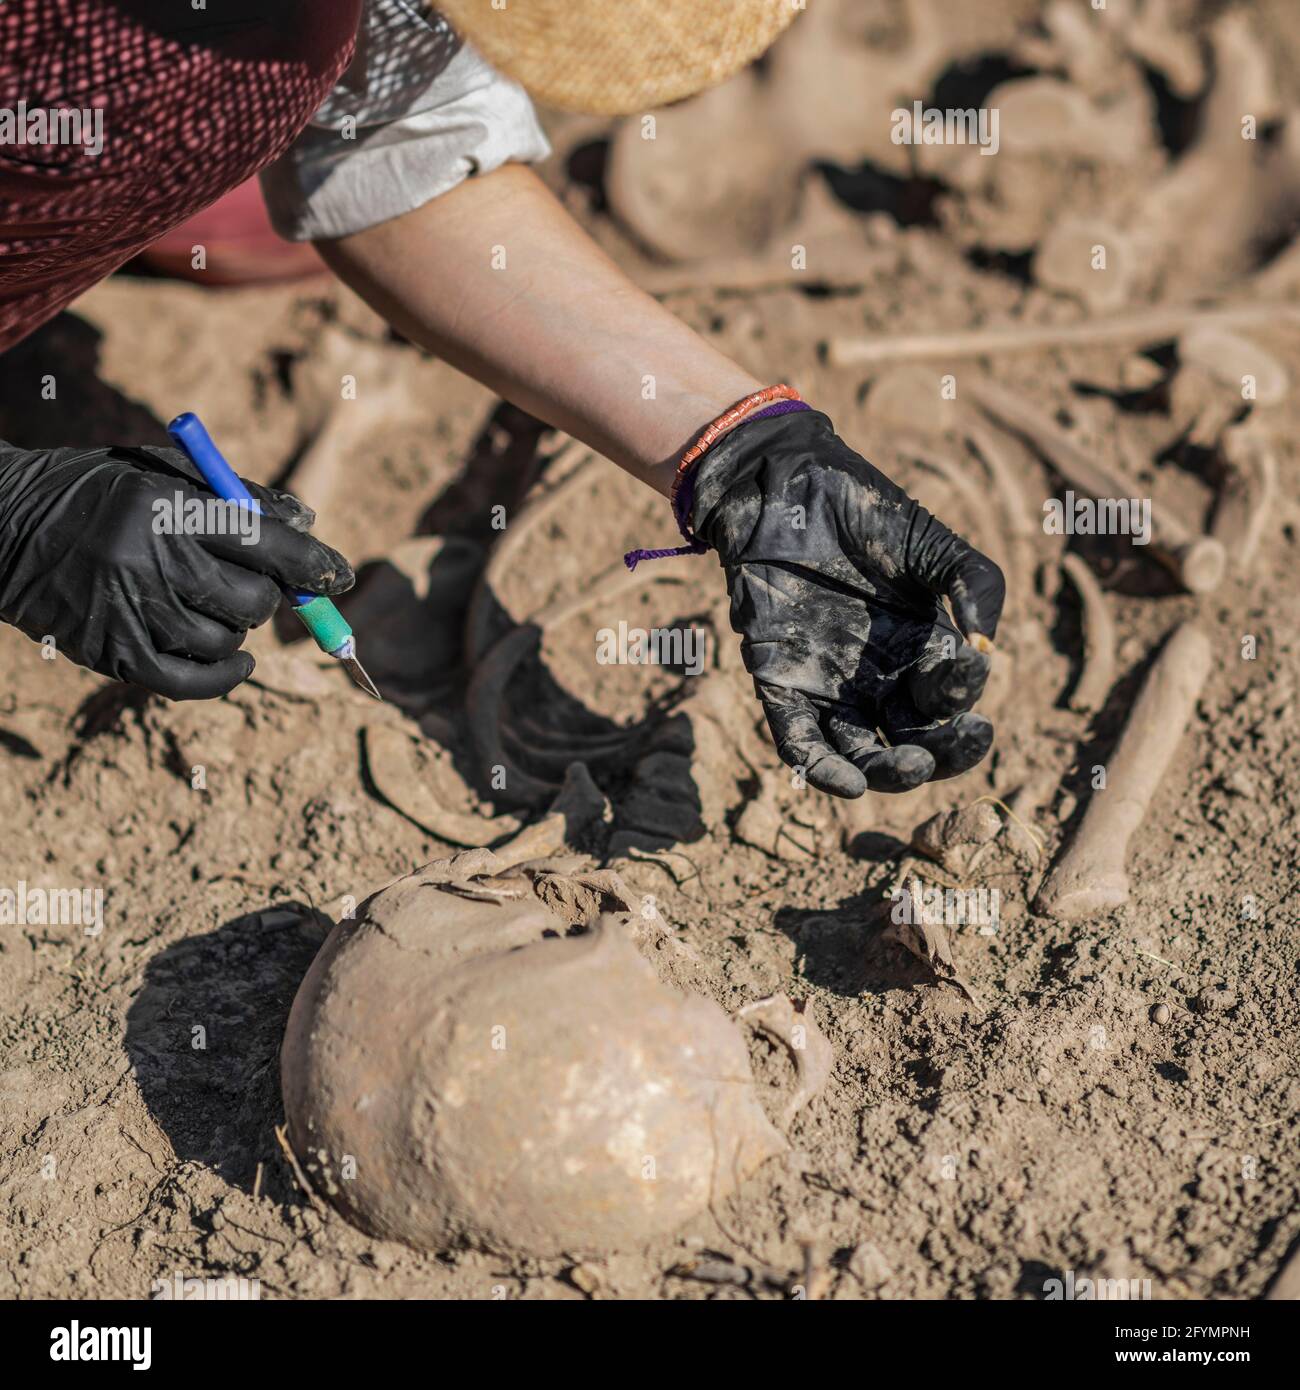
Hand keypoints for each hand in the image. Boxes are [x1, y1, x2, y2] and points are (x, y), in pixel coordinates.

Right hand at [0, 442, 353, 699]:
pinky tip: (239, 661)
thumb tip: (307, 525)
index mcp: (162, 507)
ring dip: (237, 628)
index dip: (312, 563)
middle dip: (268, 594)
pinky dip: (225, 675)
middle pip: (252, 599)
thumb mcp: (159, 472)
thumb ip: (235, 495)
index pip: (263, 541)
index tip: (340, 576)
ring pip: (226, 640)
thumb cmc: (95, 491)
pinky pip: (192, 681)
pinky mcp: (112, 652)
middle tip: (254, 583)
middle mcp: (145, 560)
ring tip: (211, 603)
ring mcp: (127, 612)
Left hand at [690, 408, 1004, 797]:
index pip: (951, 701)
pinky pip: (799, 742)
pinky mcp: (781, 684)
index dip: (964, 696)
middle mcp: (880, 682)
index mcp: (922, 654)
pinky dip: (819, 768)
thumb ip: (972, 584)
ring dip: (888, 772)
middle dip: (941, 754)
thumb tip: (986, 646)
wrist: (787, 486)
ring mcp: (830, 688)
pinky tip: (845, 782)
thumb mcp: (932, 546)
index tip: (970, 668)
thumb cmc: (865, 513)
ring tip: (911, 767)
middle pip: (915, 744)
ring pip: (861, 755)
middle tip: (960, 741)